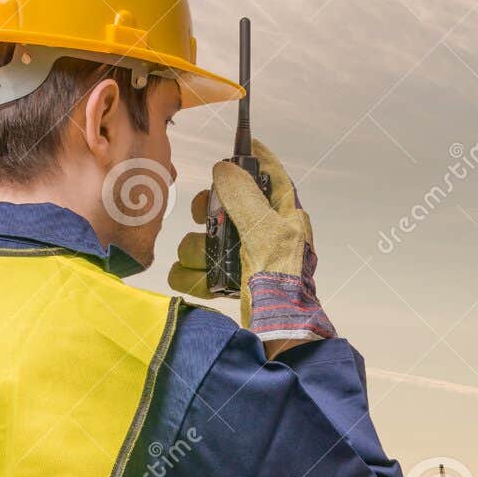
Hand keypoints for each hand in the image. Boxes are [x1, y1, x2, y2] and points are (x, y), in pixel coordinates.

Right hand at [168, 139, 334, 354]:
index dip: (254, 156)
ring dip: (198, 253)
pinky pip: (194, 270)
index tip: (241, 142)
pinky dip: (194, 278)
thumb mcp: (266, 231)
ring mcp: (243, 257)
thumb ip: (243, 196)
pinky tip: (205, 286)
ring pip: (201, 238)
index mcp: (283, 215)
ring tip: (213, 268)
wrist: (279, 333)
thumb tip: (224, 169)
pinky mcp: (227, 281)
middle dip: (206, 215)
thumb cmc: (281, 281)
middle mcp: (263, 232)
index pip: (270, 174)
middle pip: (220, 204)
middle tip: (208, 222)